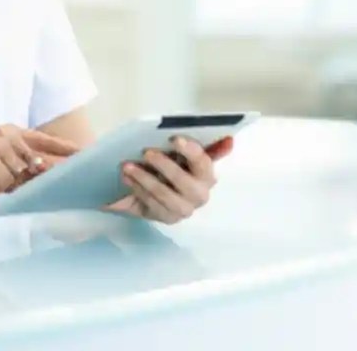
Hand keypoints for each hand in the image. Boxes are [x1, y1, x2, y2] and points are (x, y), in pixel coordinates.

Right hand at [0, 124, 80, 206]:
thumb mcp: (8, 169)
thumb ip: (27, 167)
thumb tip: (51, 171)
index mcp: (10, 131)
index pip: (42, 139)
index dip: (63, 147)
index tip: (84, 153)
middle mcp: (5, 133)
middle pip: (34, 160)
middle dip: (27, 177)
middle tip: (2, 180)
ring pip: (22, 173)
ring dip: (9, 184)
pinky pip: (8, 181)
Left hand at [106, 135, 233, 222]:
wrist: (152, 189)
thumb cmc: (170, 166)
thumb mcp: (180, 153)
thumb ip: (200, 145)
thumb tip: (229, 141)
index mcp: (206, 174)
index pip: (203, 162)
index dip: (190, 151)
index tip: (173, 139)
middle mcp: (200, 194)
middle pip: (184, 181)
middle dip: (164, 165)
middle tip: (145, 152)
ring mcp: (183, 209)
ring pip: (164, 195)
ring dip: (144, 179)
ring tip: (127, 166)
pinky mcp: (167, 218)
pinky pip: (151, 205)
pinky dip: (137, 189)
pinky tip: (127, 178)